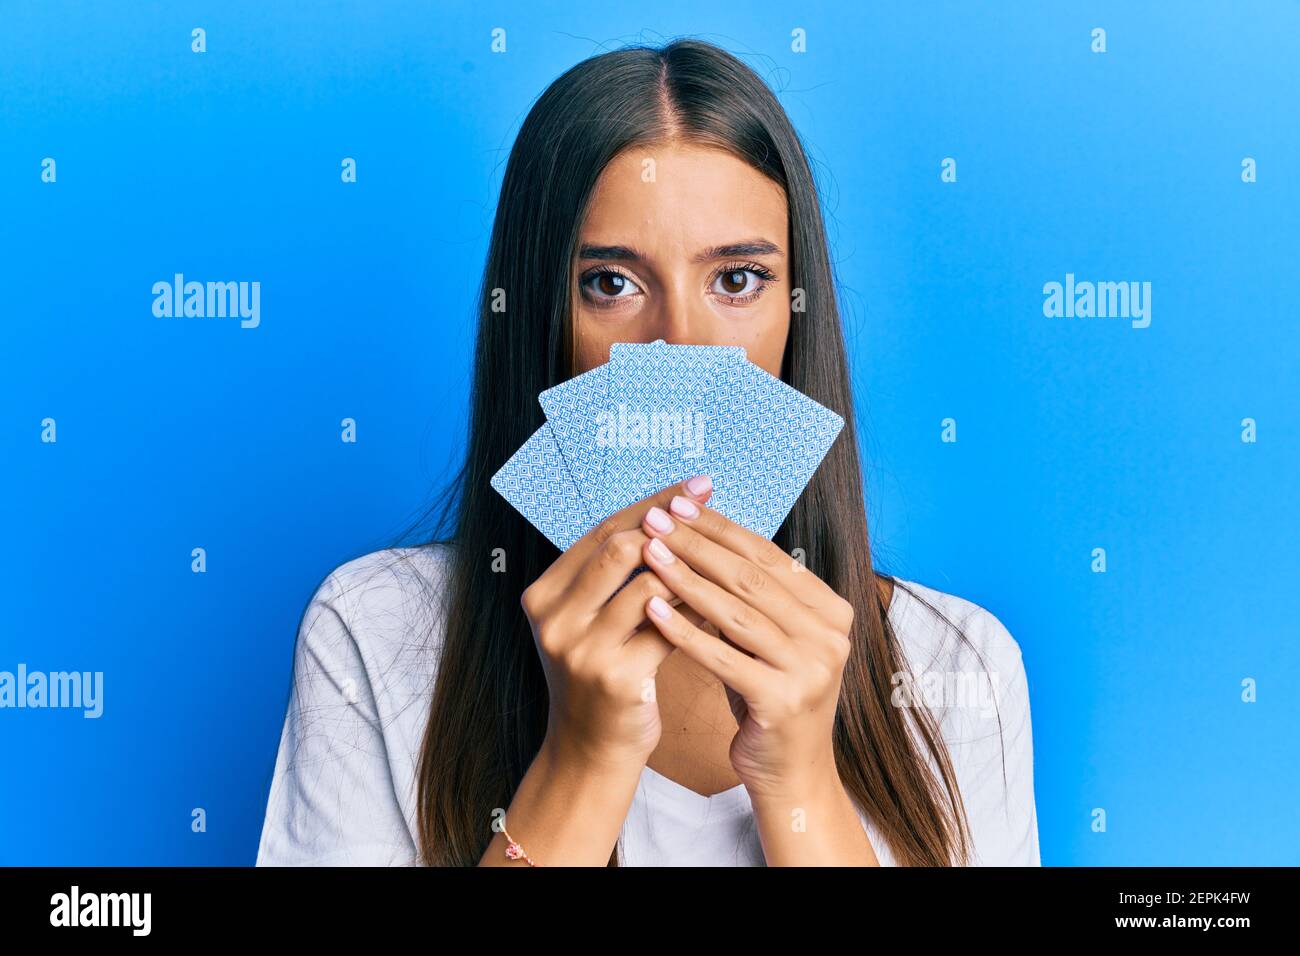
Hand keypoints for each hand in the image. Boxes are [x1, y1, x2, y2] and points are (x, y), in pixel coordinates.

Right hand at [520, 476, 714, 771]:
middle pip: (620, 548)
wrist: (590, 751)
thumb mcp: (591, 621)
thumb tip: (673, 511)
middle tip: (712, 506)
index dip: (653, 503)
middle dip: (673, 523)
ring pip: (648, 584)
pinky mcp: (615, 677)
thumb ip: (615, 574)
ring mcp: (580, 649)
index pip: (602, 530)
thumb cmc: (602, 674)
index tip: (695, 485)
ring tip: (720, 557)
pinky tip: (719, 601)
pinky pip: (668, 628)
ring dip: (689, 568)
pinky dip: (696, 610)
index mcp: (543, 595)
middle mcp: (554, 618)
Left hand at [636, 490, 854, 799]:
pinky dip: (685, 630)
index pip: (767, 555)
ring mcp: (811, 669)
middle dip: (697, 544)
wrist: (790, 773)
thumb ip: (749, 594)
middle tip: (656, 519)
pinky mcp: (783, 701)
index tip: (677, 504)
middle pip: (751, 578)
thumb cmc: (768, 696)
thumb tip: (696, 532)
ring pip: (737, 612)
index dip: (719, 527)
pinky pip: (724, 656)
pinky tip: (653, 609)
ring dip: (687, 578)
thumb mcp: (766, 639)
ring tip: (648, 553)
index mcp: (830, 610)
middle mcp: (829, 635)